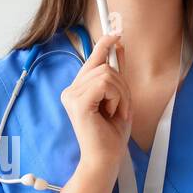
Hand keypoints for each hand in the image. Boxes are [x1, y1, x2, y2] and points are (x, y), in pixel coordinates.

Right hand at [60, 32, 130, 173]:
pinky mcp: (78, 102)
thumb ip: (117, 74)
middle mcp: (70, 90)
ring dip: (121, 94)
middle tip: (121, 107)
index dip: (103, 44)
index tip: (114, 34)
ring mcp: (72, 96)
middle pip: (103, 65)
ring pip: (107, 73)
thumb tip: (118, 47)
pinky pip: (106, 84)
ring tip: (116, 113)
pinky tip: (112, 113)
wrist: (105, 159)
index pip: (92, 60)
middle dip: (122, 84)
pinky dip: (117, 98)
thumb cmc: (111, 135)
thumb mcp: (119, 99)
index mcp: (77, 90)